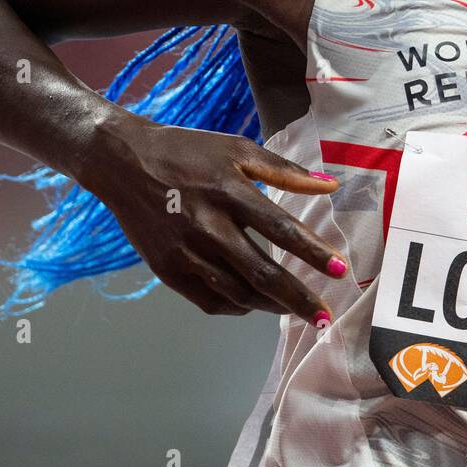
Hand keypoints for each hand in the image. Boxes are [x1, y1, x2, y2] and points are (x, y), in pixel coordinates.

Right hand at [84, 115, 346, 323]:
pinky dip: (236, 306)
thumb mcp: (238, 150)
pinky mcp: (167, 269)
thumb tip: (330, 186)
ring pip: (236, 292)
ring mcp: (185, 252)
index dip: (313, 252)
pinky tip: (254, 303)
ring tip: (294, 310)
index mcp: (229, 192)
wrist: (124, 162)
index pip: (281, 229)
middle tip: (324, 317)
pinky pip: (209, 300)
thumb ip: (285, 171)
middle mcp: (208, 226)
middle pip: (261, 272)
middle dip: (297, 298)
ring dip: (270, 306)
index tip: (341, 271)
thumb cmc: (188, 152)